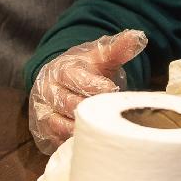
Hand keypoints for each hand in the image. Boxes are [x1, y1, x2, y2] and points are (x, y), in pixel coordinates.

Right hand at [26, 29, 146, 151]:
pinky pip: (56, 141)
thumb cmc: (84, 70)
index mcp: (60, 70)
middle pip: (67, 103)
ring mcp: (43, 112)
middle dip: (90, 109)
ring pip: (59, 125)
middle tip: (110, 113)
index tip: (113, 89)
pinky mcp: (43, 132)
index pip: (75, 79)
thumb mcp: (100, 57)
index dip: (95, 86)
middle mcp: (47, 91)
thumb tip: (138, 37)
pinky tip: (90, 142)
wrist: (58, 81)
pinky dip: (72, 143)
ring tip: (102, 129)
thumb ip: (117, 49)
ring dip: (80, 128)